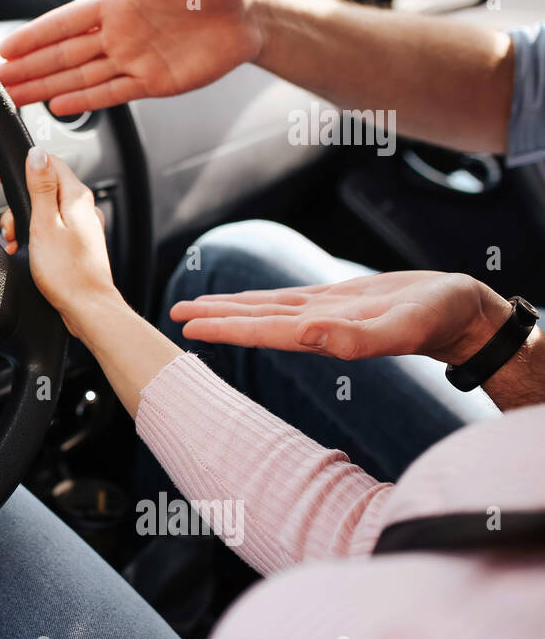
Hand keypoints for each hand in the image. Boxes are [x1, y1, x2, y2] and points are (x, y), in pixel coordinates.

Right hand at [0, 0, 264, 113]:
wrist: (250, 14)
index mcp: (118, 4)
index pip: (66, 22)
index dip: (35, 36)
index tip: (5, 48)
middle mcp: (118, 35)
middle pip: (62, 55)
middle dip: (27, 68)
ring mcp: (132, 61)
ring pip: (78, 78)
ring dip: (45, 87)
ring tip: (14, 97)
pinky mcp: (151, 83)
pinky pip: (110, 94)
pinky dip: (84, 102)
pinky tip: (57, 107)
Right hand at [0, 147, 121, 339]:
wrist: (87, 306)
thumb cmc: (67, 272)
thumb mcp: (44, 223)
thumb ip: (40, 187)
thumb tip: (37, 155)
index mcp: (76, 197)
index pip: (51, 162)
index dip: (26, 166)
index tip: (6, 179)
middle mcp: (85, 208)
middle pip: (47, 188)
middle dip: (22, 204)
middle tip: (12, 227)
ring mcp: (85, 226)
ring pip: (49, 210)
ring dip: (28, 222)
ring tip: (19, 243)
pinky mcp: (81, 243)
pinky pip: (55, 228)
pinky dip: (39, 235)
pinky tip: (31, 251)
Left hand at [169, 271, 511, 364]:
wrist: (465, 315)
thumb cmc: (440, 321)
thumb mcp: (402, 327)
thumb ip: (357, 338)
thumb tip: (308, 336)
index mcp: (325, 335)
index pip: (262, 331)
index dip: (225, 328)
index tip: (189, 325)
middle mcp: (316, 327)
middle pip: (254, 321)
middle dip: (214, 318)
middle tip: (174, 313)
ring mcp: (324, 314)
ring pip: (266, 309)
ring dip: (230, 308)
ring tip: (195, 306)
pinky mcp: (337, 301)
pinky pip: (286, 299)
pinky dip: (260, 299)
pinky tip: (244, 300)